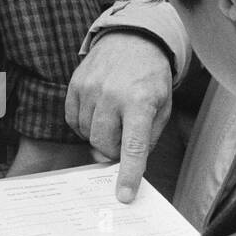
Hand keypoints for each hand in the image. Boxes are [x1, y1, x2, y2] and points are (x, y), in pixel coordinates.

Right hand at [65, 30, 172, 202]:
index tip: (124, 195)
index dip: (128, 173)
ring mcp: (90, 88)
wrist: (132, 40)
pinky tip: (96, 115)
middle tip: (121, 142)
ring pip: (86, 133)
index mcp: (139, 102)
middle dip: (111, 151)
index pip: (133, 146)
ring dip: (98, 136)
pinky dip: (83, 125)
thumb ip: (146, 137)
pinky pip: (72, 119)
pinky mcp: (75, 84)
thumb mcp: (162, 107)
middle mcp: (111, 95)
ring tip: (111, 121)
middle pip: (102, 142)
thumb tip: (121, 160)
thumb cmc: (150, 78)